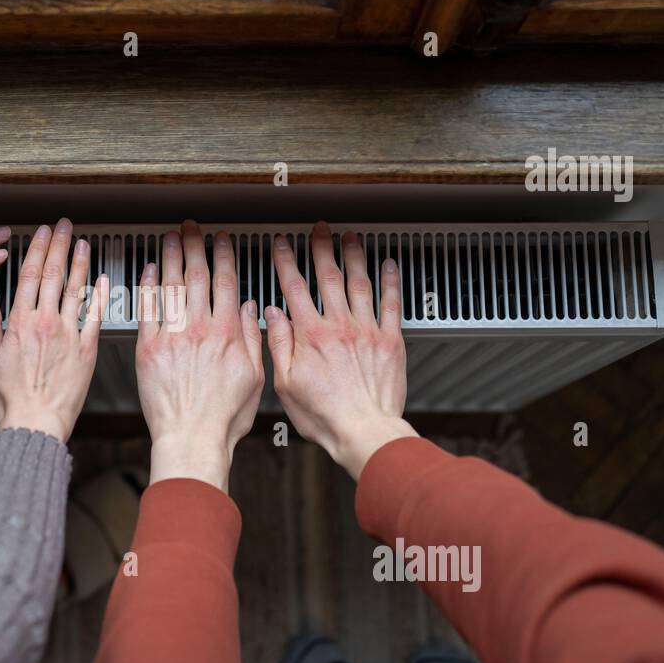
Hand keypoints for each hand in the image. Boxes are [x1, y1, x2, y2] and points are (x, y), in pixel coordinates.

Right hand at [0, 219, 107, 442]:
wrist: (36, 423)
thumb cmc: (12, 399)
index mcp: (20, 324)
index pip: (29, 276)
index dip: (37, 250)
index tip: (42, 233)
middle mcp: (45, 324)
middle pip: (54, 275)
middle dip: (59, 245)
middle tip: (65, 227)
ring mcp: (68, 335)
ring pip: (76, 289)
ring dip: (80, 262)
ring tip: (84, 242)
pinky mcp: (87, 350)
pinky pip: (95, 316)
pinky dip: (99, 295)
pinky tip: (102, 278)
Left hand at [136, 221, 263, 491]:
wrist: (191, 440)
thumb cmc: (222, 419)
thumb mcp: (254, 379)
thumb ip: (253, 340)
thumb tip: (253, 311)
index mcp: (228, 334)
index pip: (227, 283)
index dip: (224, 256)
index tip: (222, 241)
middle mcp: (200, 329)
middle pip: (197, 277)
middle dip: (195, 246)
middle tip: (191, 228)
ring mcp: (172, 337)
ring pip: (170, 286)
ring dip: (169, 257)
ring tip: (169, 238)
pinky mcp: (148, 349)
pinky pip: (147, 310)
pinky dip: (147, 287)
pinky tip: (148, 270)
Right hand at [266, 222, 416, 479]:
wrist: (365, 431)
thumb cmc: (326, 417)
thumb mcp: (286, 384)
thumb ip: (279, 345)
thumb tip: (271, 316)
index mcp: (311, 336)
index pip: (294, 289)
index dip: (286, 262)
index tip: (282, 245)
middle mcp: (340, 326)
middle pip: (328, 277)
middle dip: (320, 249)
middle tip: (318, 231)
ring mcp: (367, 331)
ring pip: (360, 283)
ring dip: (353, 257)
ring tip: (349, 238)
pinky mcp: (390, 341)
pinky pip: (391, 304)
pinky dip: (390, 282)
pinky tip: (388, 266)